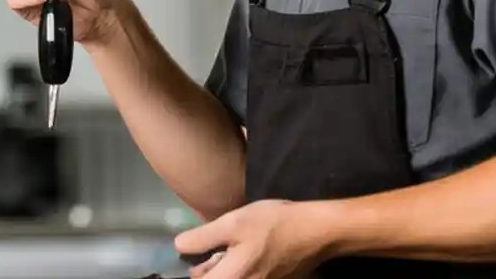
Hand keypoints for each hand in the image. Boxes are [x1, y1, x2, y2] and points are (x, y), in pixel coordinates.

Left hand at [174, 200, 325, 278]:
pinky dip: (240, 268)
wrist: (317, 232)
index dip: (195, 268)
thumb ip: (203, 237)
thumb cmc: (274, 224)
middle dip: (208, 269)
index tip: (199, 254)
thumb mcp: (234, 223)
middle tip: (217, 247)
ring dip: (224, 268)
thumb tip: (178, 246)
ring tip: (232, 248)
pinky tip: (247, 252)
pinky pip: (245, 277)